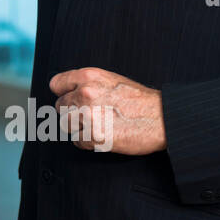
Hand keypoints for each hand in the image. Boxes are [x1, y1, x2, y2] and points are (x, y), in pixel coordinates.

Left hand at [48, 66, 165, 154]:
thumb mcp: (111, 80)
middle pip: (60, 106)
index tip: (69, 99)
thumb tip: (69, 91)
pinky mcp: (94, 136)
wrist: (162, 118)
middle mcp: (85, 93)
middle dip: (73, 112)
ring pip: (66, 125)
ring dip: (79, 128)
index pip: (56, 84)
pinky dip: (87, 142)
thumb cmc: (140, 101)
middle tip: (91, 116)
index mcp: (89, 77)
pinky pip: (77, 141)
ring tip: (98, 126)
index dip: (63, 93)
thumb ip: (88, 84)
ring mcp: (88, 115)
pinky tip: (102, 136)